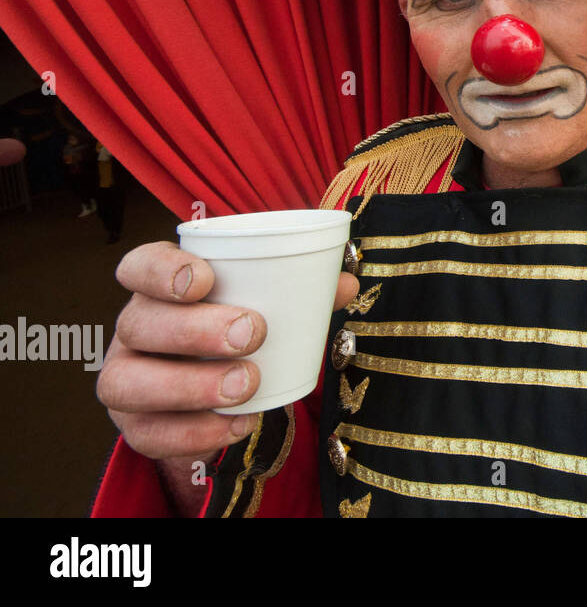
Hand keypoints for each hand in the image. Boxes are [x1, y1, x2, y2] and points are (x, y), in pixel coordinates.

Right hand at [97, 240, 358, 509]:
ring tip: (247, 384)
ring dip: (191, 385)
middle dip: (194, 329)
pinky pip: (149, 435)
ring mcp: (125, 379)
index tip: (206, 278)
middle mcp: (133, 329)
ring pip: (128, 382)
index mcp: (159, 287)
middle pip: (138, 323)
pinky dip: (196, 432)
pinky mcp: (136, 426)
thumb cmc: (238, 328)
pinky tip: (238, 424)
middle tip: (252, 333)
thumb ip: (303, 289)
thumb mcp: (266, 303)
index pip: (138, 267)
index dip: (162, 270)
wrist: (214, 391)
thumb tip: (345, 283)